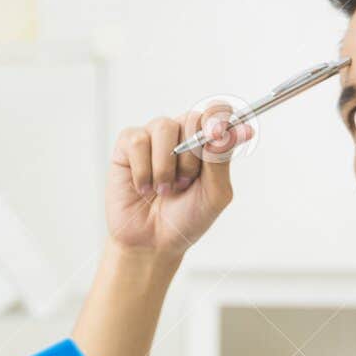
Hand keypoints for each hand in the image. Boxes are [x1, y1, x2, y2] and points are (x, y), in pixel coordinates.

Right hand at [106, 103, 252, 257]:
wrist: (152, 243)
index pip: (217, 112)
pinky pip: (138, 142)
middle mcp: (181, 134)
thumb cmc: (186, 218)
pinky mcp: (127, 146)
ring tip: (164, 189)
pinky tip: (144, 188)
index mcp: (207, 143)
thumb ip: (220, 160)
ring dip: (166, 167)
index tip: (217, 134)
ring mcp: (153, 138)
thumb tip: (228, 131)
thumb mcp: (214, 194)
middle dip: (192, 155)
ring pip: (164, 127)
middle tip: (185, 182)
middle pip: (193, 117)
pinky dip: (143, 172)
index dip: (218, 117)